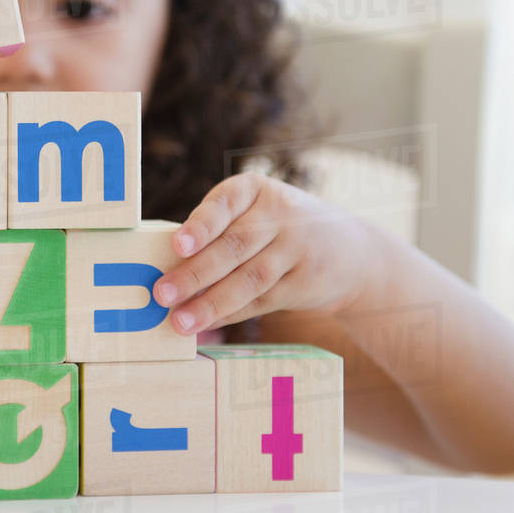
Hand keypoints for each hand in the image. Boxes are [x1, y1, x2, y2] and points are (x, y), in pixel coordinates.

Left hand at [154, 172, 380, 334]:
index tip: (177, 246)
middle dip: (194, 273)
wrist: (351, 250)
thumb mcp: (255, 211)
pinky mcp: (306, 282)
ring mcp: (297, 248)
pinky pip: (262, 300)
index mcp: (255, 189)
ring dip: (211, 303)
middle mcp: (280, 214)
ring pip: (248, 279)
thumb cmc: (277, 228)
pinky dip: (231, 314)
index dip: (200, 226)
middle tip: (162, 294)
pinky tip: (207, 323)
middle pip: (233, 246)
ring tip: (180, 321)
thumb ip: (217, 231)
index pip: (224, 203)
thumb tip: (165, 267)